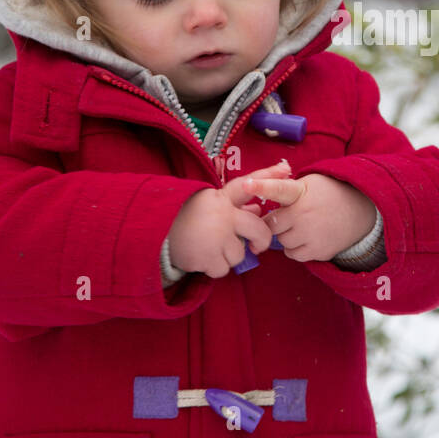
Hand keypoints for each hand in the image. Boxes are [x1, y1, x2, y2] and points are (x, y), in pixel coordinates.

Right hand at [167, 160, 292, 277]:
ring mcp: (216, 237)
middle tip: (256, 248)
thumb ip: (234, 208)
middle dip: (260, 242)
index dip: (267, 177)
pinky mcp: (207, 257)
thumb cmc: (183, 218)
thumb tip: (257, 211)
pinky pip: (223, 269)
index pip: (248, 185)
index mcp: (221, 199)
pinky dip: (213, 268)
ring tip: (209, 248)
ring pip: (239, 254)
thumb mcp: (208, 206)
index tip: (286, 169)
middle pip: (258, 230)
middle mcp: (223, 216)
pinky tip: (201, 258)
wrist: (152, 233)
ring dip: (227, 256)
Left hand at [243, 172, 377, 262]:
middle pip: (271, 225)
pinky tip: (307, 237)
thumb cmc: (328, 194)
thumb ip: (285, 187)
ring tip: (301, 226)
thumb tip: (256, 187)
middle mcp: (304, 213)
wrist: (362, 211)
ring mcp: (311, 234)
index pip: (278, 189)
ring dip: (286, 236)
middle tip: (288, 217)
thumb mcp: (309, 183)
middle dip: (276, 222)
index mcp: (300, 192)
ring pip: (281, 242)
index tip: (246, 184)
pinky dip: (295, 248)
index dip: (261, 186)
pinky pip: (293, 254)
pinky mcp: (318, 250)